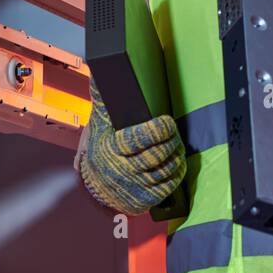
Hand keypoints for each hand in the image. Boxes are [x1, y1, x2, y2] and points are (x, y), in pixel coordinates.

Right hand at [79, 77, 185, 215]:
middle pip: (156, 155)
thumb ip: (102, 100)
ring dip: (176, 157)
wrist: (95, 185)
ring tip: (177, 146)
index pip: (138, 139)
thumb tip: (98, 72)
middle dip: (171, 142)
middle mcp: (120, 170)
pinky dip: (176, 175)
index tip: (166, 121)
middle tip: (174, 133)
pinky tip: (176, 164)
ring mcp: (132, 187)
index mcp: (110, 149)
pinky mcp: (142, 201)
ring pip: (164, 171)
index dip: (157, 130)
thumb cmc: (102, 146)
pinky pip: (167, 188)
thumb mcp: (98, 124)